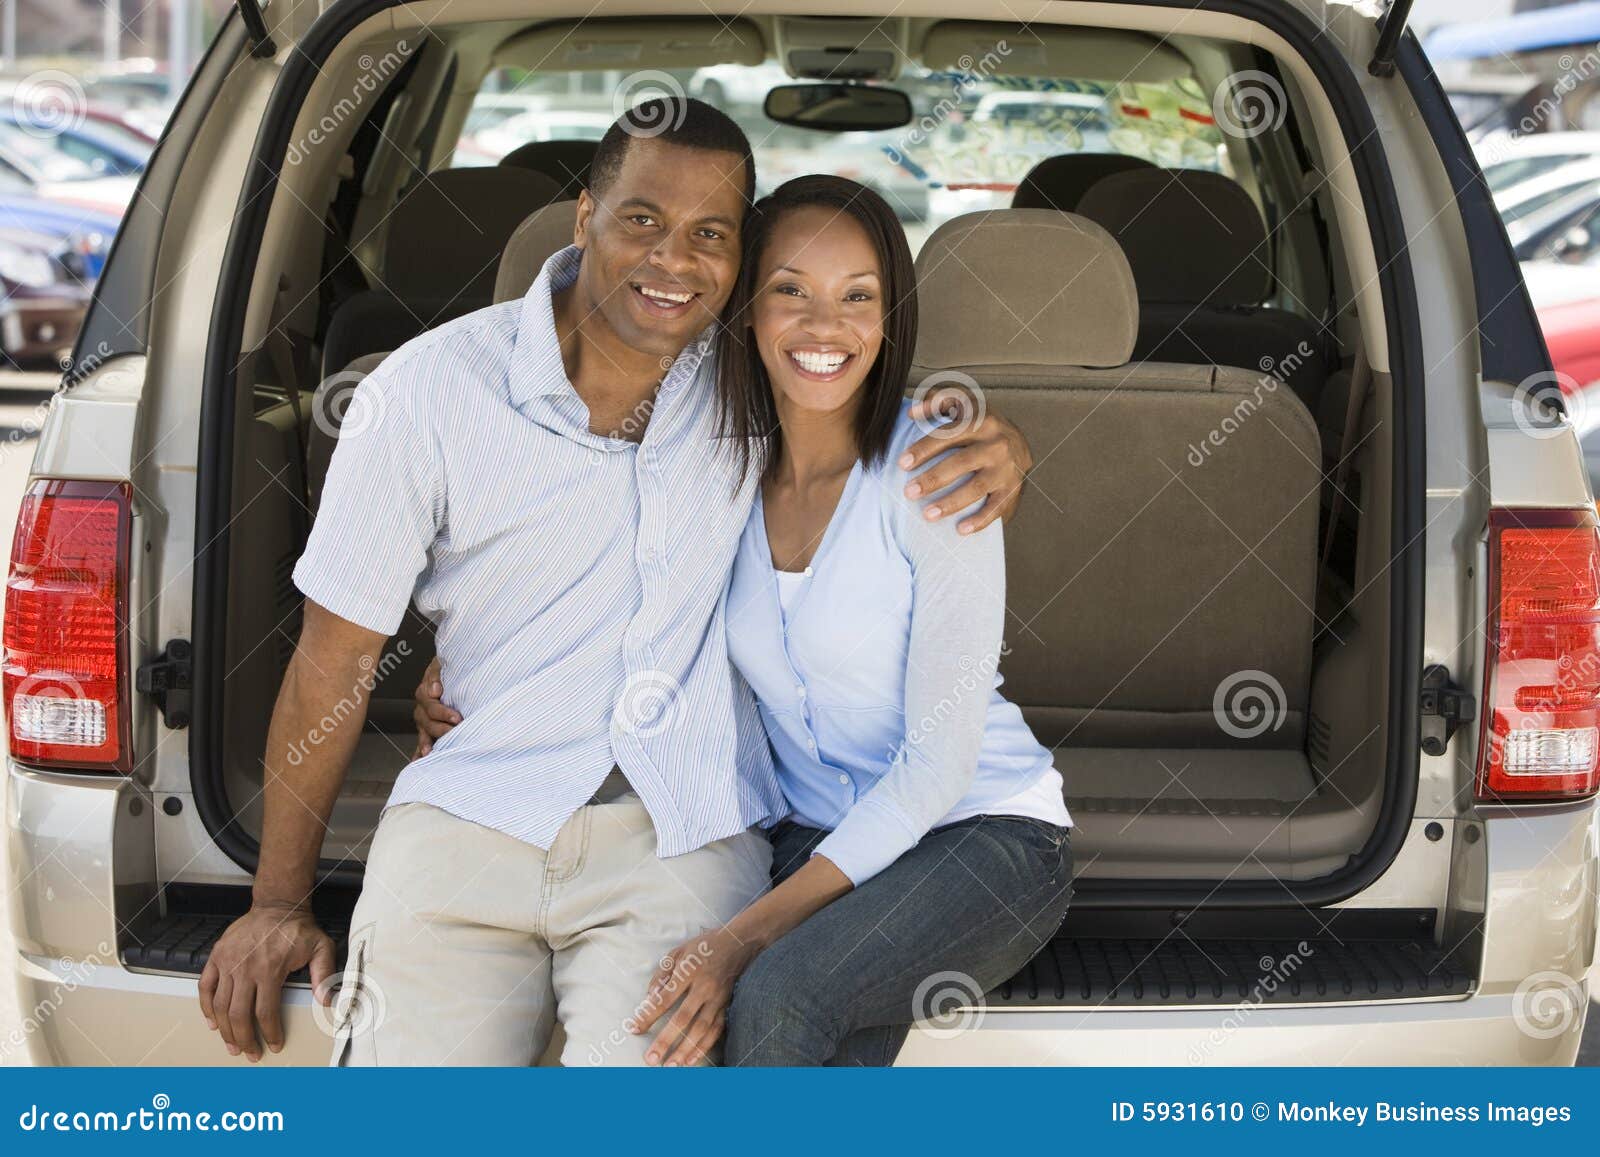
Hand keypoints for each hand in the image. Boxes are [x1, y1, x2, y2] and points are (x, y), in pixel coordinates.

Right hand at [198, 903, 336, 1061]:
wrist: (277, 905)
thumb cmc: (298, 928)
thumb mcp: (320, 947)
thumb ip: (323, 974)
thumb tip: (325, 1001)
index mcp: (269, 969)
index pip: (265, 1013)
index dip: (269, 1033)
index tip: (274, 1045)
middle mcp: (245, 968)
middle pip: (238, 1015)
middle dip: (244, 1039)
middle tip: (250, 1054)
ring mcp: (227, 962)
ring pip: (219, 1006)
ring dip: (224, 1030)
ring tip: (231, 1045)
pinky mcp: (216, 956)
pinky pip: (204, 987)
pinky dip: (205, 1007)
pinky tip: (212, 1022)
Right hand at [412, 656, 458, 756]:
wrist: (449, 672)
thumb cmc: (449, 668)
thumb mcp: (442, 664)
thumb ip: (436, 674)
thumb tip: (434, 690)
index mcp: (425, 693)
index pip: (431, 705)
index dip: (443, 713)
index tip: (457, 718)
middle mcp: (422, 708)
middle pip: (427, 722)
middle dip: (441, 729)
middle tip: (455, 733)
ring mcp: (423, 721)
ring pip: (424, 734)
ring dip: (425, 744)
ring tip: (428, 754)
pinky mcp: (427, 730)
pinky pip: (421, 743)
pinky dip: (418, 753)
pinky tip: (417, 762)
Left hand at [631, 927, 759, 1065]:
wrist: (740, 943)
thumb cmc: (704, 947)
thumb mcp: (678, 952)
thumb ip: (662, 974)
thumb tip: (650, 998)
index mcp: (689, 971)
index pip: (665, 998)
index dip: (648, 1015)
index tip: (633, 1028)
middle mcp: (704, 987)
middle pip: (683, 1018)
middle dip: (666, 1040)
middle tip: (651, 1059)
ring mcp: (718, 999)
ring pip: (701, 1029)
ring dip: (685, 1050)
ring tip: (670, 1066)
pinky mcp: (727, 1006)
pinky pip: (716, 1031)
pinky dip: (704, 1047)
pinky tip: (691, 1060)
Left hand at [901, 388, 1031, 533]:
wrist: (1019, 444)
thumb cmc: (980, 425)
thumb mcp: (963, 406)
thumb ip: (937, 403)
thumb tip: (910, 412)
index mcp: (982, 421)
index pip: (949, 434)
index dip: (925, 448)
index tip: (902, 463)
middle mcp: (996, 444)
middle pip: (962, 462)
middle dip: (934, 478)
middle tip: (909, 492)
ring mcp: (1006, 468)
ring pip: (977, 487)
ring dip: (952, 502)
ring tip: (927, 515)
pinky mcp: (1012, 489)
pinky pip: (996, 508)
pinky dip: (980, 521)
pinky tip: (960, 530)